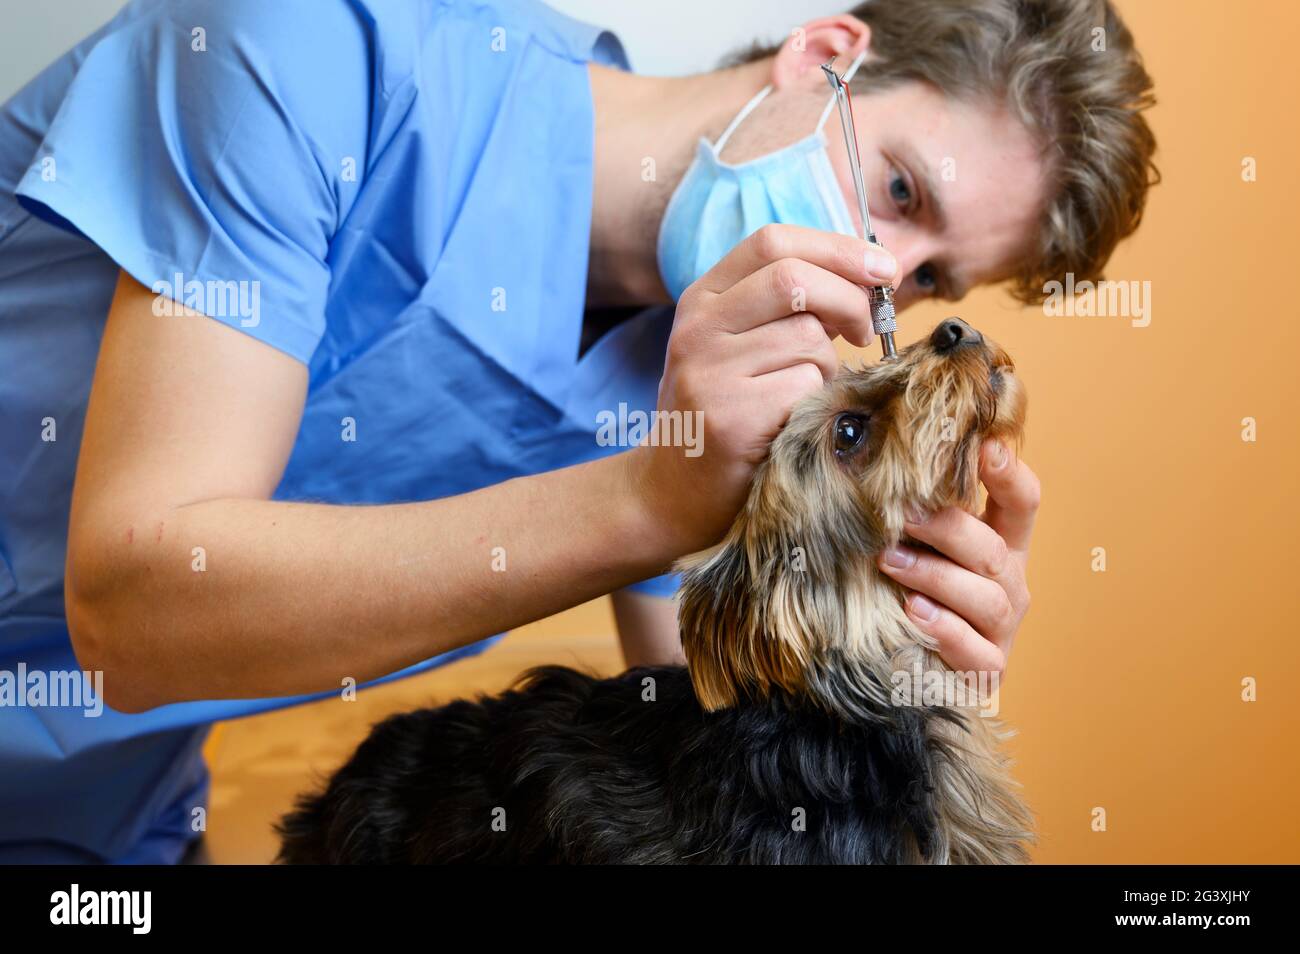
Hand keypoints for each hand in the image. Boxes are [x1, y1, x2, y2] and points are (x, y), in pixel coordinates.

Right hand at [629, 223, 897, 554]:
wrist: (671, 491)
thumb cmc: (725, 412)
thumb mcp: (739, 345)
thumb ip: (789, 306)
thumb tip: (872, 275)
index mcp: (702, 298)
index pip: (773, 242)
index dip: (838, 249)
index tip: (885, 268)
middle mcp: (698, 328)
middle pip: (795, 280)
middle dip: (851, 301)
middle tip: (867, 332)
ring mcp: (709, 372)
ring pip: (809, 340)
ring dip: (828, 367)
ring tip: (802, 394)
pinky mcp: (731, 418)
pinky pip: (807, 388)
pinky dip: (817, 404)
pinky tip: (791, 422)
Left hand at [876, 440, 1039, 677]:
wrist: (909, 670)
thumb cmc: (904, 591)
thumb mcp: (912, 545)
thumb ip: (908, 510)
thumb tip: (868, 460)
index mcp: (1001, 543)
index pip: (1022, 501)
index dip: (1010, 474)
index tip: (985, 446)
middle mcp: (1008, 583)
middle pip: (995, 549)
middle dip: (949, 528)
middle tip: (901, 515)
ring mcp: (1001, 629)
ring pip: (987, 598)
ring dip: (937, 576)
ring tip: (890, 562)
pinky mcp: (986, 670)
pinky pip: (977, 651)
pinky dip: (946, 631)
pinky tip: (914, 614)